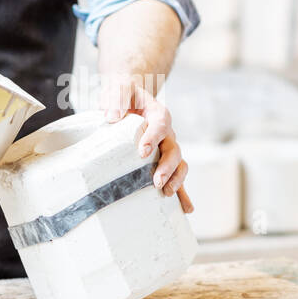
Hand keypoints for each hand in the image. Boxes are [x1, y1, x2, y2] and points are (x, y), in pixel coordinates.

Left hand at [102, 78, 193, 213]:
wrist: (130, 98)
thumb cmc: (124, 94)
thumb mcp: (119, 89)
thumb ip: (117, 98)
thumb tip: (112, 117)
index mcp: (158, 114)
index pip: (160, 124)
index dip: (153, 137)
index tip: (143, 151)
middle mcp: (167, 134)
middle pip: (174, 150)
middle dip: (167, 167)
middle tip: (156, 181)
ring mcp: (167, 149)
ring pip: (179, 165)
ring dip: (176, 180)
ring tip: (166, 193)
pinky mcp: (163, 161)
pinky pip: (176, 177)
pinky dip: (182, 193)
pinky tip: (185, 209)